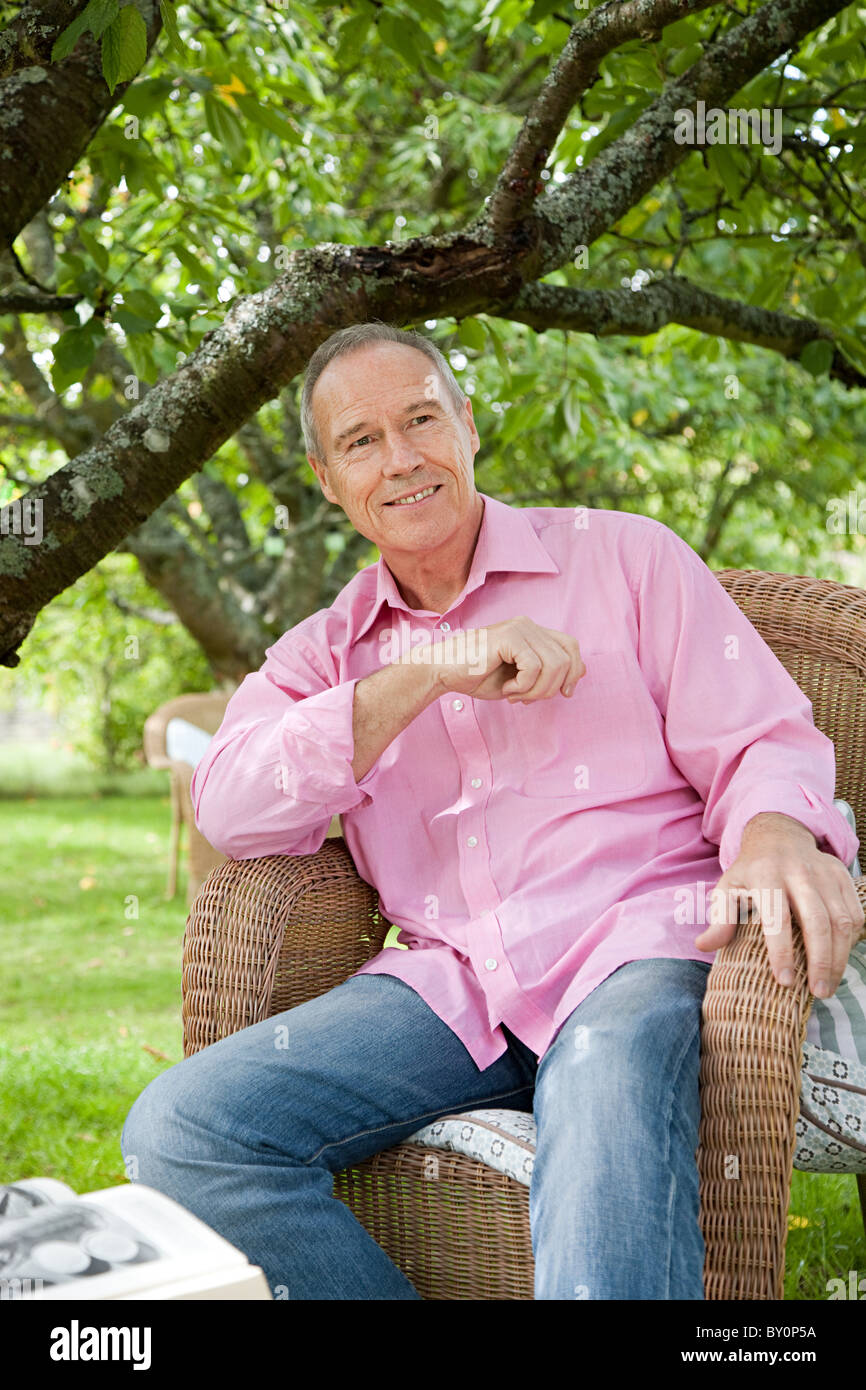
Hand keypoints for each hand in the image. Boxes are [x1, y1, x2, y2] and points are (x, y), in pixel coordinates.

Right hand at [433, 616, 584, 702]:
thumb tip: (580, 673)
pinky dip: (524, 687)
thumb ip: (547, 673)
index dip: (573, 671)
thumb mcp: (519, 679)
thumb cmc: (476, 676)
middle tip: (528, 699)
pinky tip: (507, 690)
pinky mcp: (509, 637)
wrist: (442, 672)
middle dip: (552, 688)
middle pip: (567, 659)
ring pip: (554, 665)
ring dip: (537, 690)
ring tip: (515, 696)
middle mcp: (528, 625)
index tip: (563, 693)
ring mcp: (519, 628)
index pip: (571, 647)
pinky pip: (535, 668)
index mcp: (531, 632)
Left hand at [694, 812, 864, 996]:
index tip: (784, 980)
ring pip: (841, 920)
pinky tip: (839, 961)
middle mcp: (799, 873)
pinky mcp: (842, 876)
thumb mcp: (728, 888)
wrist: (778, 835)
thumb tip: (703, 946)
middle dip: (820, 960)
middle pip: (816, 921)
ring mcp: (824, 874)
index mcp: (765, 875)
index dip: (782, 951)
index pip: (777, 918)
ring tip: (828, 985)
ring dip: (838, 957)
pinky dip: (851, 941)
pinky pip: (855, 913)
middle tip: (817, 992)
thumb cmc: (750, 871)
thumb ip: (720, 918)